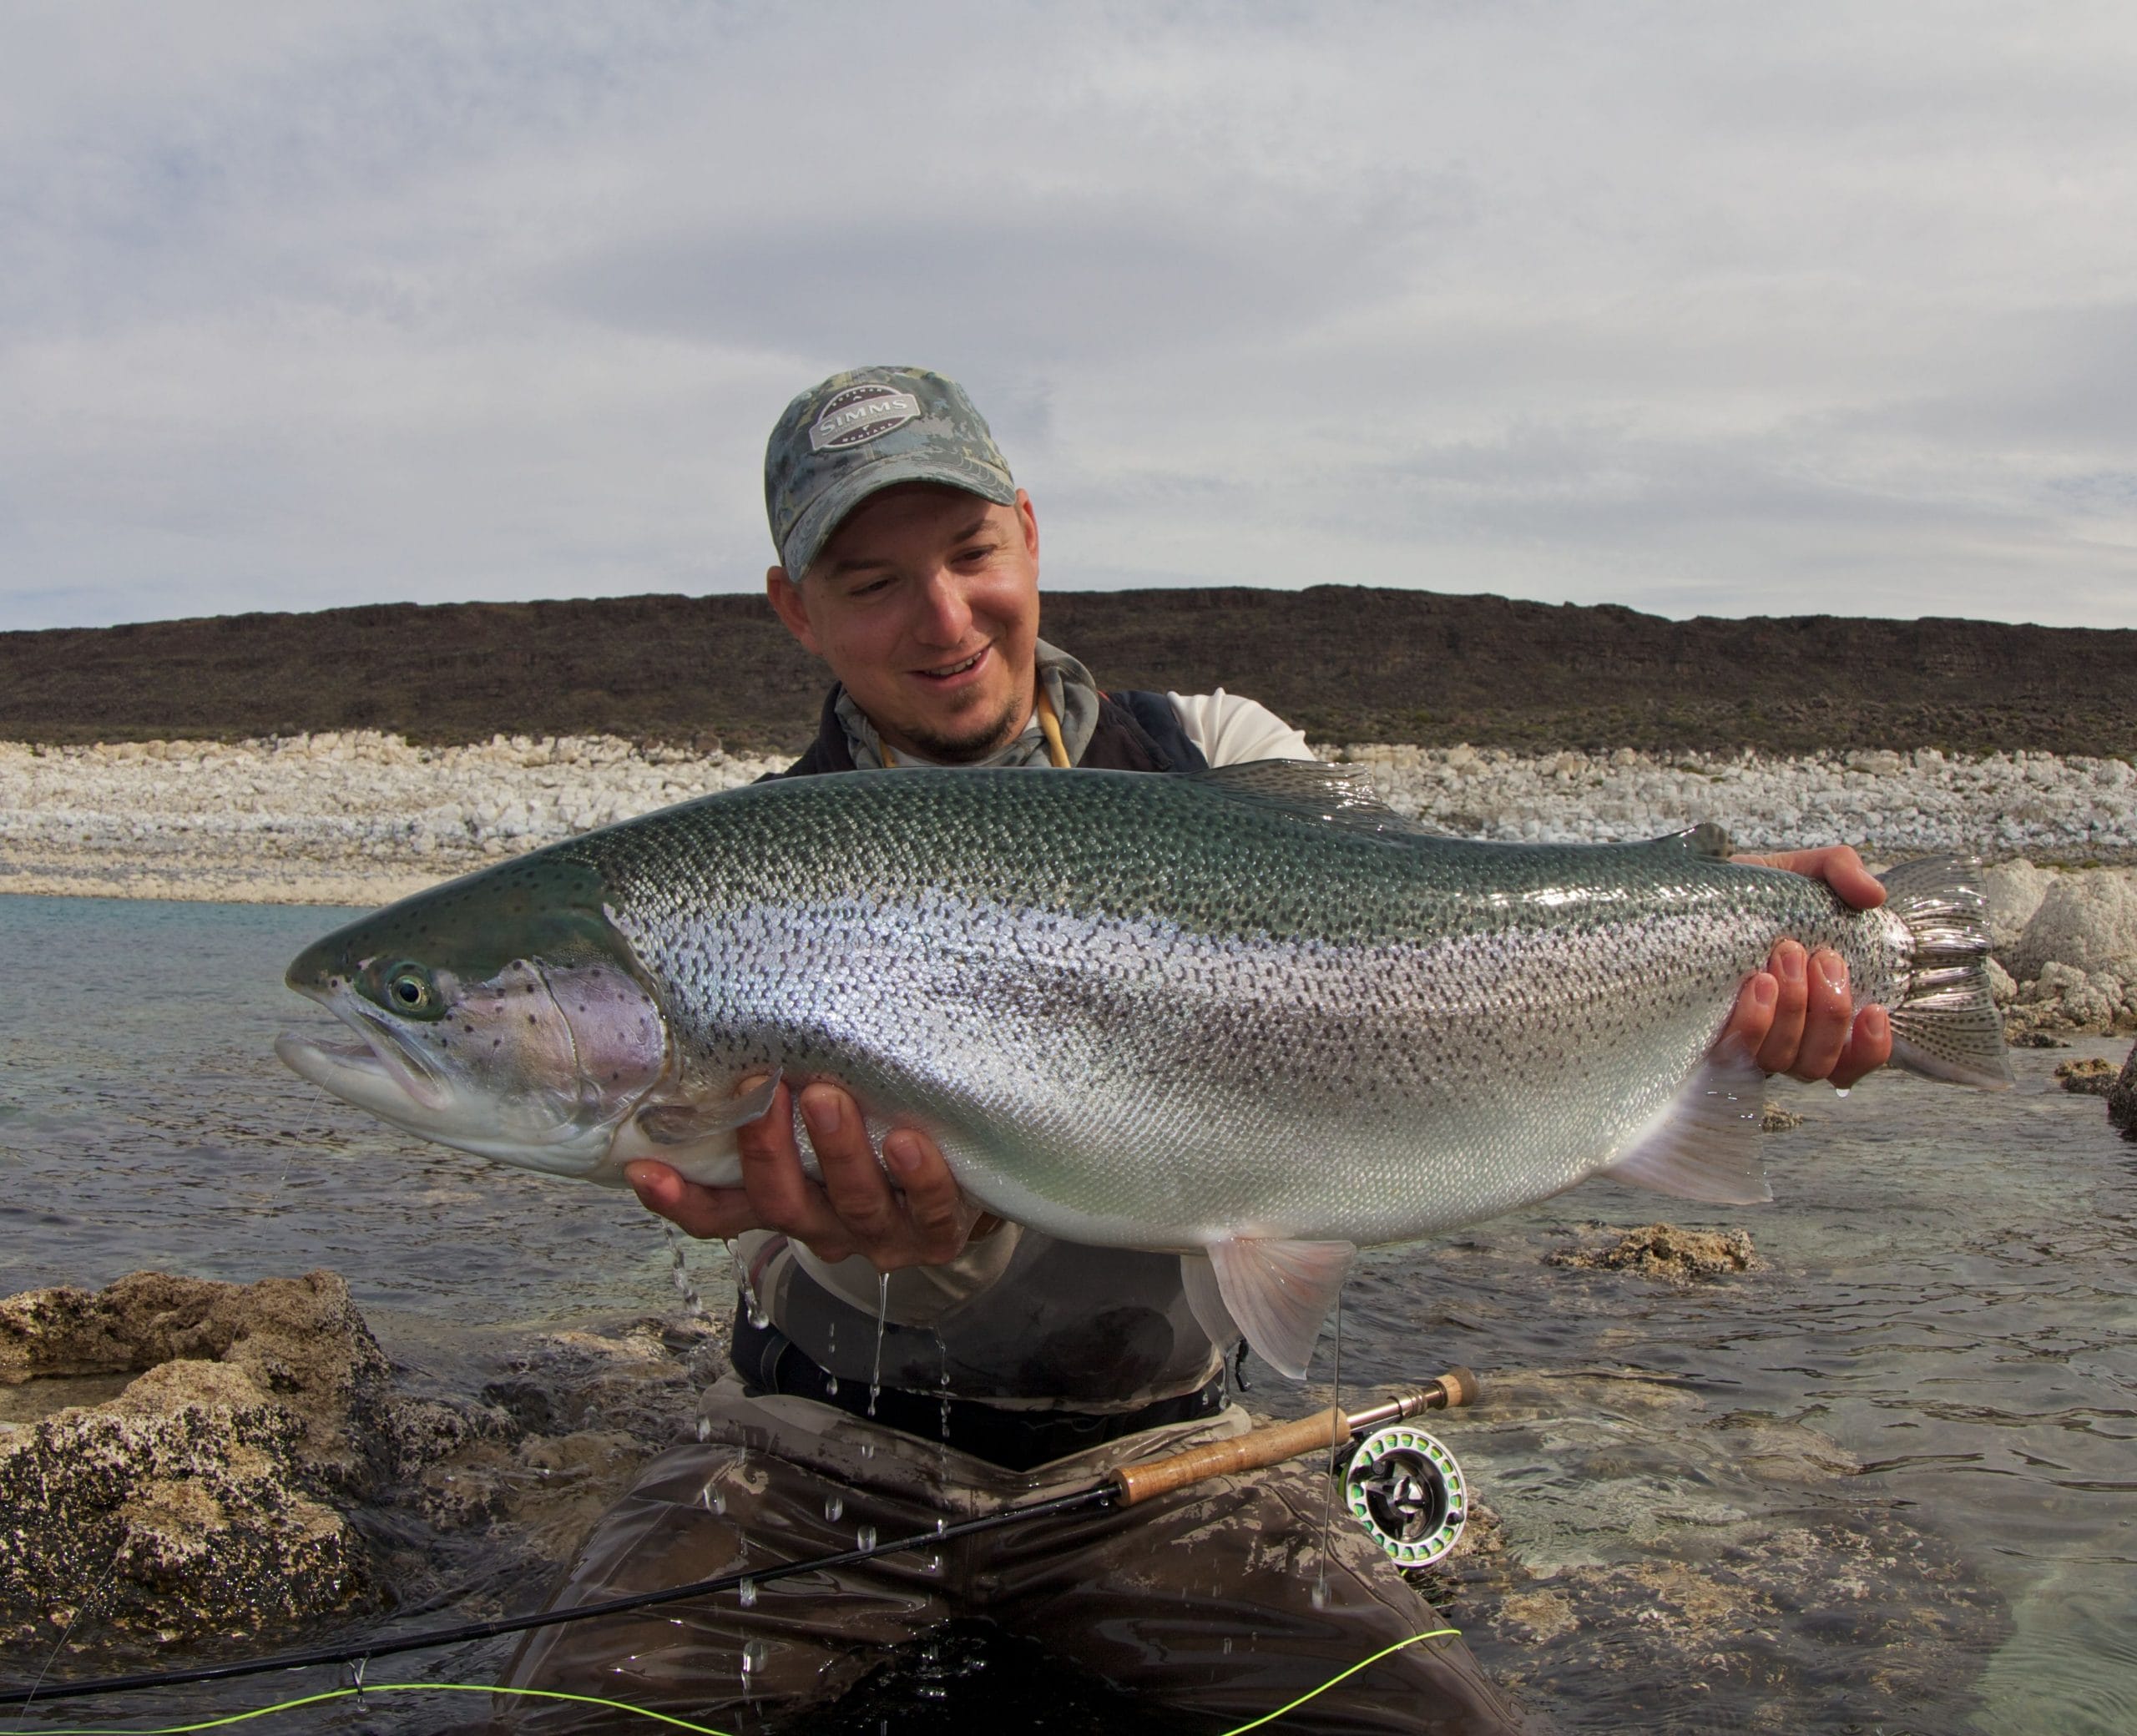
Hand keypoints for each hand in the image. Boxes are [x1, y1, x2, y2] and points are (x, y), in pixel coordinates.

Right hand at [624, 1078, 984, 1270]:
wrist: (971, 1171)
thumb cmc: (883, 1124)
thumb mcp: (828, 1109)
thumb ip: (788, 1083)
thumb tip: (741, 1005)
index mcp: (789, 1200)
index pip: (719, 1212)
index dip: (679, 1199)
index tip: (645, 1167)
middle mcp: (827, 1224)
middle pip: (782, 1204)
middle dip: (768, 1149)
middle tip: (767, 1088)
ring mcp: (884, 1235)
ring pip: (853, 1206)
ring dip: (837, 1152)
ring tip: (830, 1097)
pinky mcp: (939, 1231)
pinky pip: (929, 1212)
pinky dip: (917, 1178)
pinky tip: (906, 1140)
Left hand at [1722, 846, 1893, 1087]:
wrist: (1696, 890)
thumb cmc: (1759, 895)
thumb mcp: (1803, 874)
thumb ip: (1843, 872)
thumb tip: (1873, 894)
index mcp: (1817, 1014)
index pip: (1853, 1061)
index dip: (1871, 1049)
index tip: (1875, 1010)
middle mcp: (1783, 1039)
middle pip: (1818, 1062)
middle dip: (1829, 1011)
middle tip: (1822, 957)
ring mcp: (1746, 1041)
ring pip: (1781, 1059)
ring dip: (1793, 1010)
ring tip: (1785, 955)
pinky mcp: (1707, 1037)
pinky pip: (1736, 1051)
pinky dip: (1755, 1021)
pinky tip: (1759, 983)